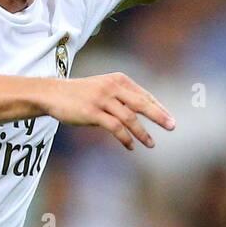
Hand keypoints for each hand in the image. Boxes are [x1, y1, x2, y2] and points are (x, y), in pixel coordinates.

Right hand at [45, 71, 174, 150]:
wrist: (53, 94)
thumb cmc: (80, 94)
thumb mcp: (103, 89)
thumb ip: (121, 98)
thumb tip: (139, 114)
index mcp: (119, 80)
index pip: (144, 95)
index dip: (158, 108)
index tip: (169, 119)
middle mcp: (113, 87)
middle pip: (142, 103)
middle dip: (159, 116)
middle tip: (172, 126)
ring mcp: (102, 99)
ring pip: (129, 118)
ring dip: (142, 133)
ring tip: (151, 144)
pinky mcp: (92, 113)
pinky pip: (114, 127)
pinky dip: (125, 138)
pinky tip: (131, 146)